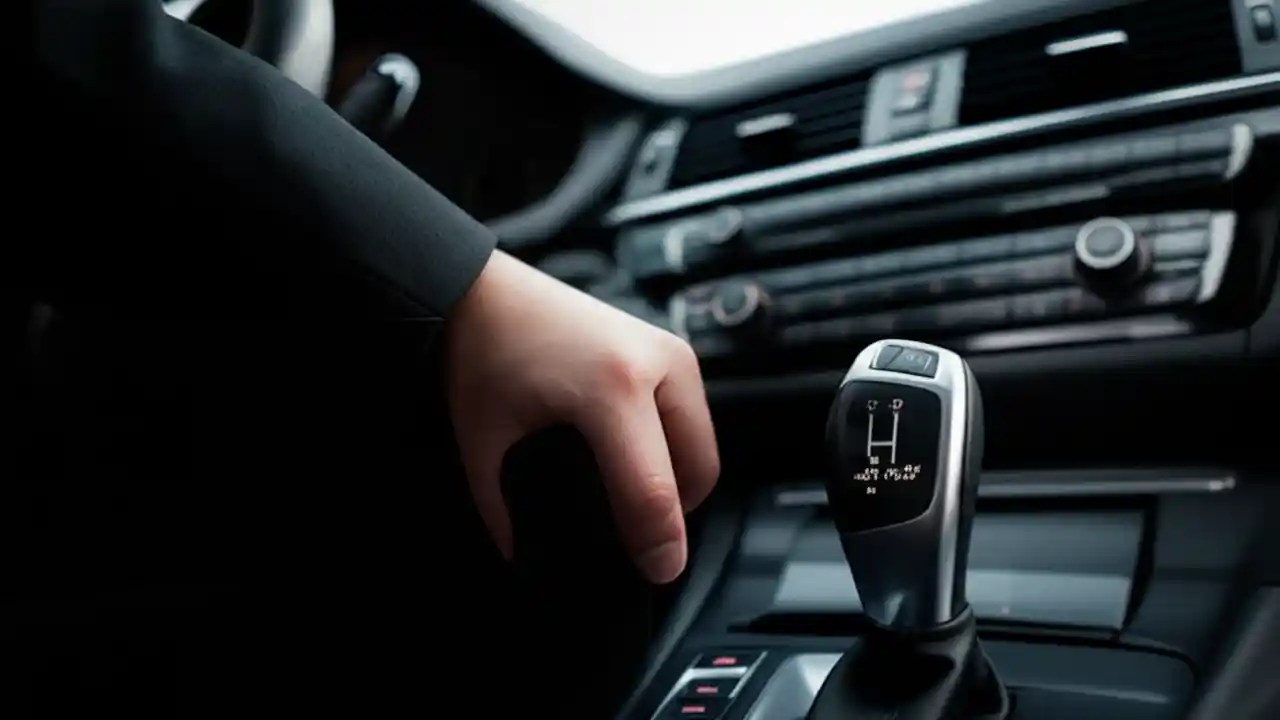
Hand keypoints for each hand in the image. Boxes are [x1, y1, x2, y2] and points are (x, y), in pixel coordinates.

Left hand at [444, 251, 719, 582]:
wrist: (487, 288)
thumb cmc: (484, 354)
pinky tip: (635, 459)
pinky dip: (676, 450)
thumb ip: (503, 509)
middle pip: (696, 474)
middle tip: (627, 533)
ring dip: (678, 483)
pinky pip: (695, 420)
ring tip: (628, 498)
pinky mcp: (675, 347)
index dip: (658, 544)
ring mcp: (672, 351)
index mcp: (611, 387)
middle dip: (671, 515)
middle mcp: (656, 364)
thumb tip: (527, 559)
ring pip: (703, 448)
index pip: (653, 489)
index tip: (654, 575)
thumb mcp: (482, 440)